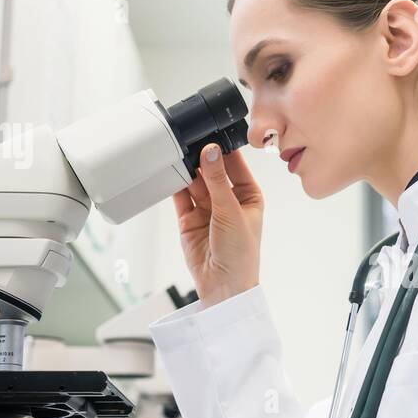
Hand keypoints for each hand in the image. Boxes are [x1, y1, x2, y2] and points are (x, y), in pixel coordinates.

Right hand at [174, 143, 263, 308]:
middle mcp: (228, 200)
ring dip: (186, 170)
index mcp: (248, 196)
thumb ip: (218, 181)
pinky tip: (169, 170)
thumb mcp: (231, 211)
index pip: (235, 165)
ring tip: (176, 151)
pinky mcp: (189, 219)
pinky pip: (180, 196)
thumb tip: (210, 152)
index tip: (210, 132)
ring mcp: (208, 209)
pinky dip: (174, 184)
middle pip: (212, 171)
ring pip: (194, 182)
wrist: (223, 285)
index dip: (223, 149)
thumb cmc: (240, 253)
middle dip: (201, 158)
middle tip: (189, 139)